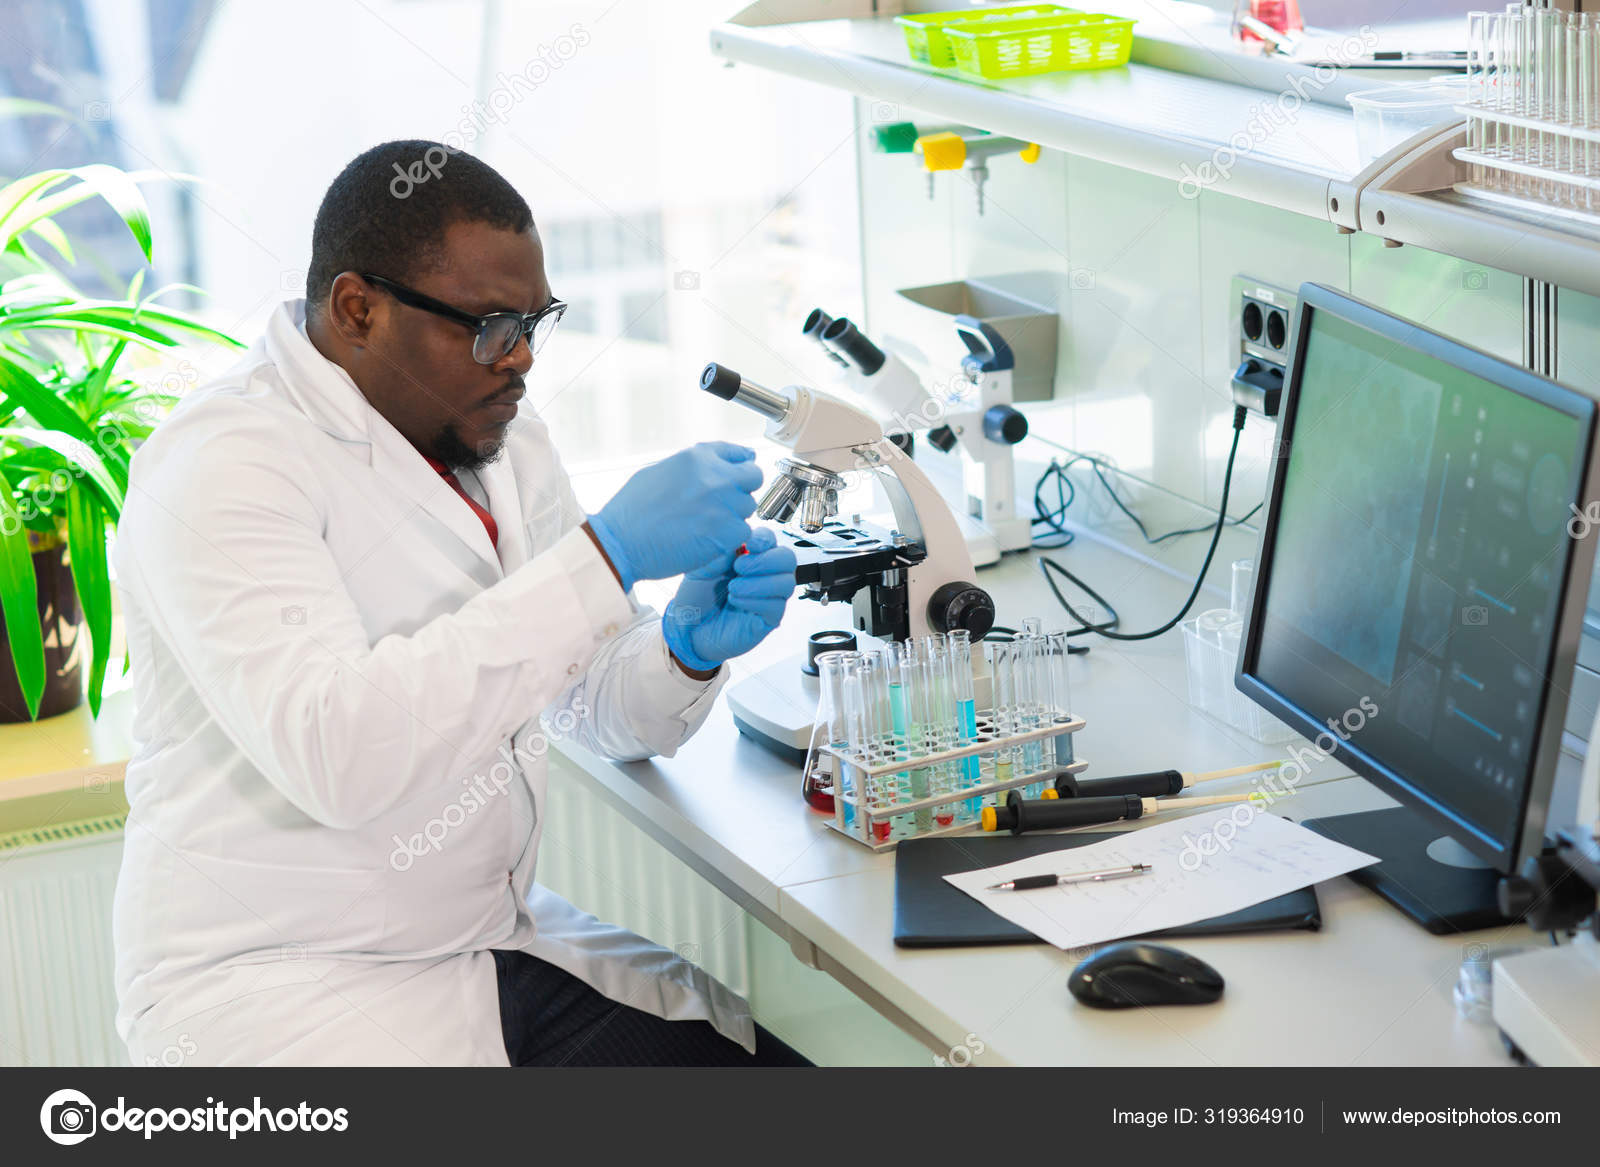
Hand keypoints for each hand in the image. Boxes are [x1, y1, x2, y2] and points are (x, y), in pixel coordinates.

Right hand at [586, 442, 760, 591]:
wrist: (621, 542)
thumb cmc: (632, 511)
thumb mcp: (660, 471)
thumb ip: (693, 467)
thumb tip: (712, 466)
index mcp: (698, 457)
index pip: (740, 453)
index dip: (740, 466)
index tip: (738, 474)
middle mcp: (716, 476)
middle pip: (754, 478)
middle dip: (742, 489)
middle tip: (723, 504)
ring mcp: (724, 504)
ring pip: (748, 508)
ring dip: (733, 516)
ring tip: (705, 525)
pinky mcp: (727, 532)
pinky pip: (743, 532)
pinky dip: (729, 539)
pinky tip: (706, 540)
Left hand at [663, 527, 797, 672]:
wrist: (688, 626)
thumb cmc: (697, 595)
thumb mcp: (704, 565)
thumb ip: (724, 549)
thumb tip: (742, 536)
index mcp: (750, 555)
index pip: (770, 539)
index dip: (763, 539)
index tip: (748, 543)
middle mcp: (764, 574)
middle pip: (787, 558)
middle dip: (765, 560)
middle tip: (739, 567)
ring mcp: (769, 596)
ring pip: (786, 583)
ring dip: (758, 583)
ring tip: (733, 588)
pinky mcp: (769, 618)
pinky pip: (776, 606)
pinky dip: (754, 601)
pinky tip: (735, 601)